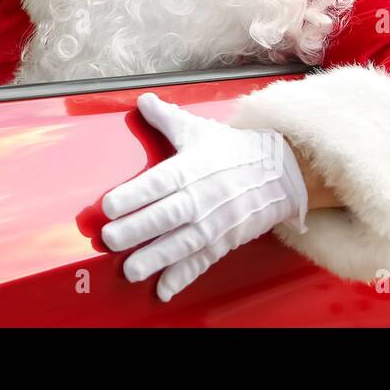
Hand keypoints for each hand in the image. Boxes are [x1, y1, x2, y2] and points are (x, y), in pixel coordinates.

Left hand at [101, 92, 308, 301]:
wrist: (280, 172)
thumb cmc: (234, 151)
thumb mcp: (198, 130)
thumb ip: (165, 117)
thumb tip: (141, 100)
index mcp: (190, 168)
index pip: (158, 182)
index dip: (133, 194)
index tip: (108, 205)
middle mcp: (200, 198)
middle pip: (164, 216)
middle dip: (136, 229)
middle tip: (110, 239)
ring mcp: (212, 223)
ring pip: (180, 244)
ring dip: (154, 258)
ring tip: (131, 270)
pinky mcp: (222, 241)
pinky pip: (200, 262)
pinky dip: (182, 277)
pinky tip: (164, 289)